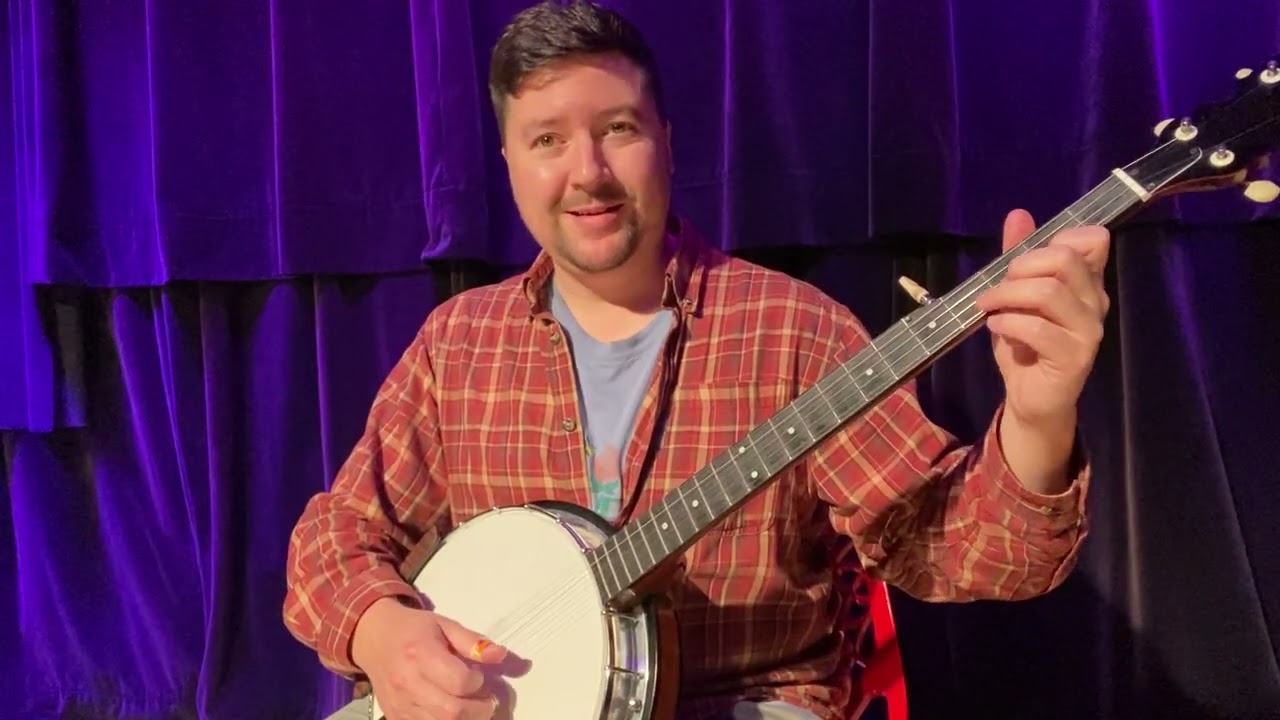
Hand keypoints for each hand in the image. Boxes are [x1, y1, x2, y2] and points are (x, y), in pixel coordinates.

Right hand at [352, 597, 507, 719]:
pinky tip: (452, 713)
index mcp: (421, 654)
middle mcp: (408, 682)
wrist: (375, 639)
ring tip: (472, 707)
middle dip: (479, 710)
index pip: (460, 682)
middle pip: (452, 712)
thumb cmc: (414, 629)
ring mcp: (399, 704)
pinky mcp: (395, 717)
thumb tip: (500, 655)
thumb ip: (473, 642)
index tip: (480, 676)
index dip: (478, 682)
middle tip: (487, 701)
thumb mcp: (445, 625)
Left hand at [975, 209, 1110, 428]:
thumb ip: (1017, 257)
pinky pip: (1038, 328)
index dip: (1055, 239)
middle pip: (1064, 259)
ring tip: (989, 307)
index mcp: (1087, 281)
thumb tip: (1018, 214)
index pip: (1093, 239)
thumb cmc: (1025, 343)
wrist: (1032, 397)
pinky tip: (996, 327)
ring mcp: (1089, 330)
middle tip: (997, 288)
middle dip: (1020, 266)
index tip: (1022, 261)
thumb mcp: (1016, 296)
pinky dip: (1008, 323)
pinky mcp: (1075, 356)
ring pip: (1049, 291)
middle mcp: (1095, 301)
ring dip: (1008, 295)